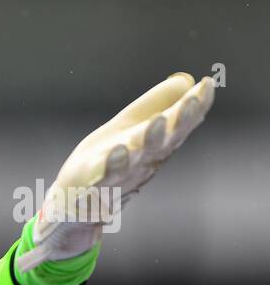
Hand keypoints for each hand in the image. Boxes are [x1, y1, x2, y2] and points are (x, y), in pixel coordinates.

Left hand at [16, 72, 214, 271]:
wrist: (77, 203)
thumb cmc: (108, 161)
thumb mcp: (132, 128)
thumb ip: (155, 105)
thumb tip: (183, 80)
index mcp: (155, 146)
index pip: (179, 125)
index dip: (194, 107)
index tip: (206, 85)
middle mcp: (143, 161)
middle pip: (165, 141)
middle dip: (180, 121)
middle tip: (192, 100)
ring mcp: (121, 175)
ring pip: (139, 158)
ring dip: (150, 140)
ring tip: (159, 121)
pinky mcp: (95, 185)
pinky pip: (106, 176)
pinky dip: (113, 165)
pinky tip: (118, 150)